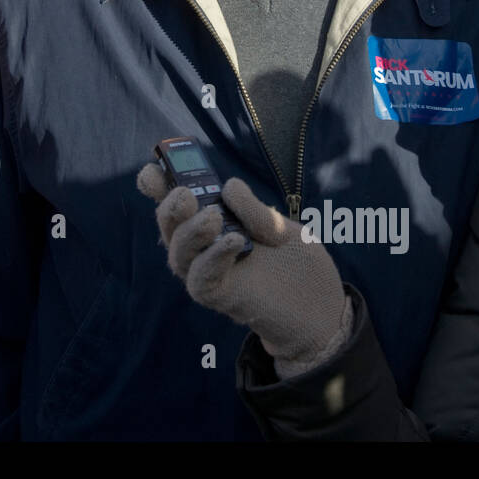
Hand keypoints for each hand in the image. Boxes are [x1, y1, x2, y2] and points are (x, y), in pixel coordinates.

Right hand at [137, 164, 350, 377]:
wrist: (324, 310)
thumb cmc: (298, 266)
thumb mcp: (283, 228)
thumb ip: (256, 211)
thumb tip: (228, 187)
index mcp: (216, 222)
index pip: (177, 202)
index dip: (157, 184)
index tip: (154, 168)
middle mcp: (205, 247)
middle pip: (170, 227)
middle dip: (170, 206)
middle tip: (186, 194)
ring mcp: (212, 273)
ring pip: (179, 254)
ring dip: (189, 232)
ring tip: (213, 218)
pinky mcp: (223, 298)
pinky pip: (200, 281)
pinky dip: (211, 259)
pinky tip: (233, 243)